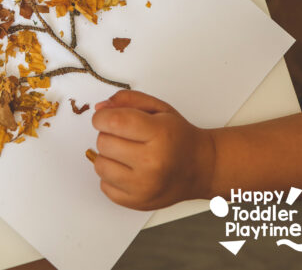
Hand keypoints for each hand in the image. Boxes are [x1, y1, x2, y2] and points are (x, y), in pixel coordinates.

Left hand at [90, 90, 215, 210]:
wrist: (201, 167)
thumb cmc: (178, 137)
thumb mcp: (158, 108)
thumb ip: (127, 100)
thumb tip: (100, 108)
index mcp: (159, 134)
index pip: (113, 122)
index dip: (101, 117)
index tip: (104, 118)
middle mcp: (152, 163)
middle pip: (103, 143)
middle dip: (108, 136)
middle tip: (126, 137)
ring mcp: (144, 186)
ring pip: (100, 165)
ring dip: (108, 157)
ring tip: (126, 154)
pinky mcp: (137, 202)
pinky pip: (105, 186)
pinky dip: (111, 177)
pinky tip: (128, 170)